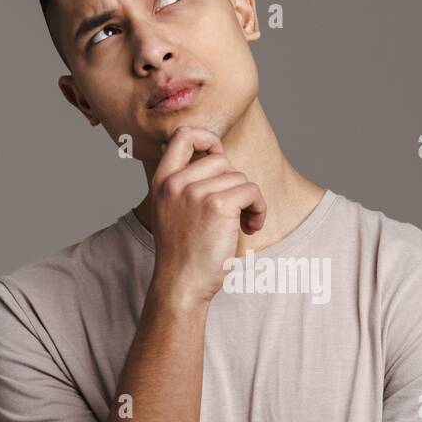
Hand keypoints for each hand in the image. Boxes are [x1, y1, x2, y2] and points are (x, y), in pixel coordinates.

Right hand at [147, 125, 266, 308]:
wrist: (181, 285)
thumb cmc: (184, 254)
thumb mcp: (172, 211)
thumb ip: (187, 184)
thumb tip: (220, 156)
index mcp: (162, 182)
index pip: (182, 135)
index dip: (207, 138)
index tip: (219, 157)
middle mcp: (175, 183)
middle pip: (221, 160)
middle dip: (234, 183)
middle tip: (235, 209)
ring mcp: (195, 192)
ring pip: (239, 178)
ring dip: (249, 201)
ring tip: (242, 223)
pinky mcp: (217, 205)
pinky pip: (251, 192)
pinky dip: (259, 209)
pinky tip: (251, 227)